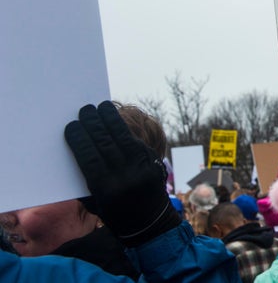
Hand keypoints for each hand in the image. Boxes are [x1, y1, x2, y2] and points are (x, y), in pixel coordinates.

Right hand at [65, 101, 179, 245]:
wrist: (149, 224)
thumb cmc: (114, 213)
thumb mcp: (95, 201)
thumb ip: (87, 177)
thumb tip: (77, 147)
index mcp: (106, 189)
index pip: (89, 158)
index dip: (79, 140)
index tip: (71, 126)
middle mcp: (125, 177)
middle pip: (106, 144)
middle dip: (94, 125)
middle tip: (85, 110)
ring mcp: (142, 168)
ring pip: (124, 138)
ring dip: (111, 120)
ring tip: (101, 107)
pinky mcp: (154, 162)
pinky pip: (136, 142)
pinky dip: (125, 130)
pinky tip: (116, 120)